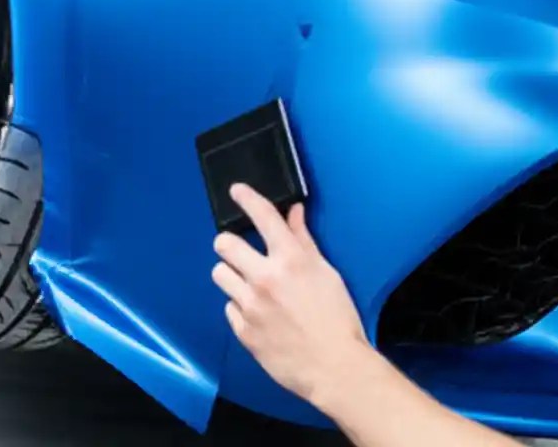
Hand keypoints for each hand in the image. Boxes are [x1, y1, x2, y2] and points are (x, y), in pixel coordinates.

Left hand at [212, 184, 372, 407]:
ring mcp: (250, 305)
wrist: (333, 366)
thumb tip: (293, 215)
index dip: (247, 198)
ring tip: (249, 285)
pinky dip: (240, 306)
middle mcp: (265, 278)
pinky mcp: (242, 330)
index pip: (263, 217)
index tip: (237, 191)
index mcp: (291, 260)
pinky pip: (229, 307)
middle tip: (240, 251)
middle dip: (230, 243)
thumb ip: (304, 241)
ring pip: (220, 274)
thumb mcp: (326, 273)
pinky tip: (259, 313)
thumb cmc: (337, 320)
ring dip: (232, 275)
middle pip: (225, 244)